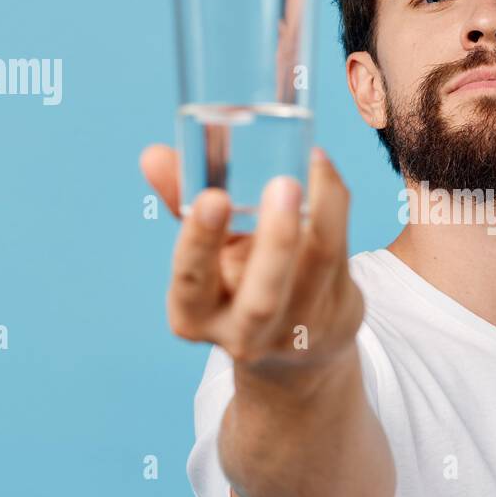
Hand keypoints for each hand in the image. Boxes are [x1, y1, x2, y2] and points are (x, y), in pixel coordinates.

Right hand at [139, 144, 364, 382]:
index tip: (212, 197)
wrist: (297, 340)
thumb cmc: (240, 281)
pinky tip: (324, 172)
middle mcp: (245, 333)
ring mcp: (297, 330)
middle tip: (283, 184)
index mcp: (195, 315)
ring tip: (314, 164)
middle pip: (262, 299)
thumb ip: (182, 203)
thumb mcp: (207, 250)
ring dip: (322, 211)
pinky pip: (341, 253)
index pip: (192, 282)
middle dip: (275, 242)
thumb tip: (154, 156)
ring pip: (317, 267)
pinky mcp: (338, 314)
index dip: (201, 242)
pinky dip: (335, 206)